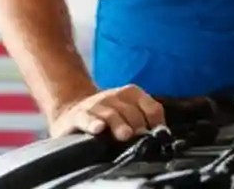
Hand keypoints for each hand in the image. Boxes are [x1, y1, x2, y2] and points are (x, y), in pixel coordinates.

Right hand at [48, 84, 165, 140]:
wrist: (72, 110)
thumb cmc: (108, 116)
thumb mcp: (128, 114)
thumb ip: (144, 122)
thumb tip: (162, 138)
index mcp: (132, 94)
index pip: (151, 108)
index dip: (157, 123)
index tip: (158, 137)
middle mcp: (114, 97)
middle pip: (132, 112)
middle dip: (138, 126)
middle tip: (142, 140)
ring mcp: (96, 105)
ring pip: (111, 114)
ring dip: (120, 125)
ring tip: (126, 135)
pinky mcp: (78, 116)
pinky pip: (87, 118)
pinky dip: (93, 123)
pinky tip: (99, 129)